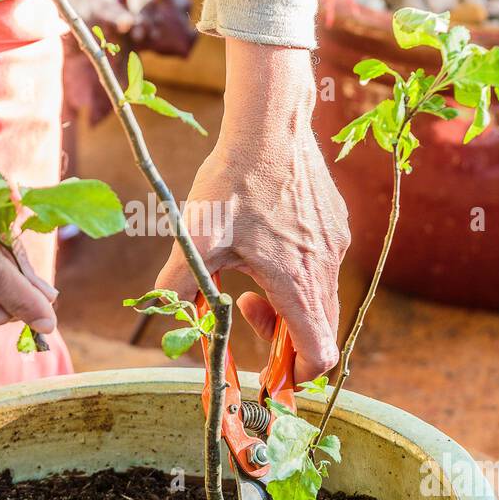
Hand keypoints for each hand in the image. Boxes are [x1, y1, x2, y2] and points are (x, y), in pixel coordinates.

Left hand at [155, 44, 348, 380]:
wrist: (270, 124)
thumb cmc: (233, 181)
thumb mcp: (197, 237)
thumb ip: (179, 282)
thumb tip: (161, 311)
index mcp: (296, 282)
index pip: (318, 354)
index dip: (297, 375)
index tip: (270, 372)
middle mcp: (324, 268)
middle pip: (318, 331)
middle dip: (282, 336)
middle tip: (244, 308)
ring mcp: (335, 246)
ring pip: (321, 297)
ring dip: (288, 304)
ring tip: (251, 274)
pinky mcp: (336, 225)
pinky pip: (323, 267)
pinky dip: (298, 274)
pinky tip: (266, 242)